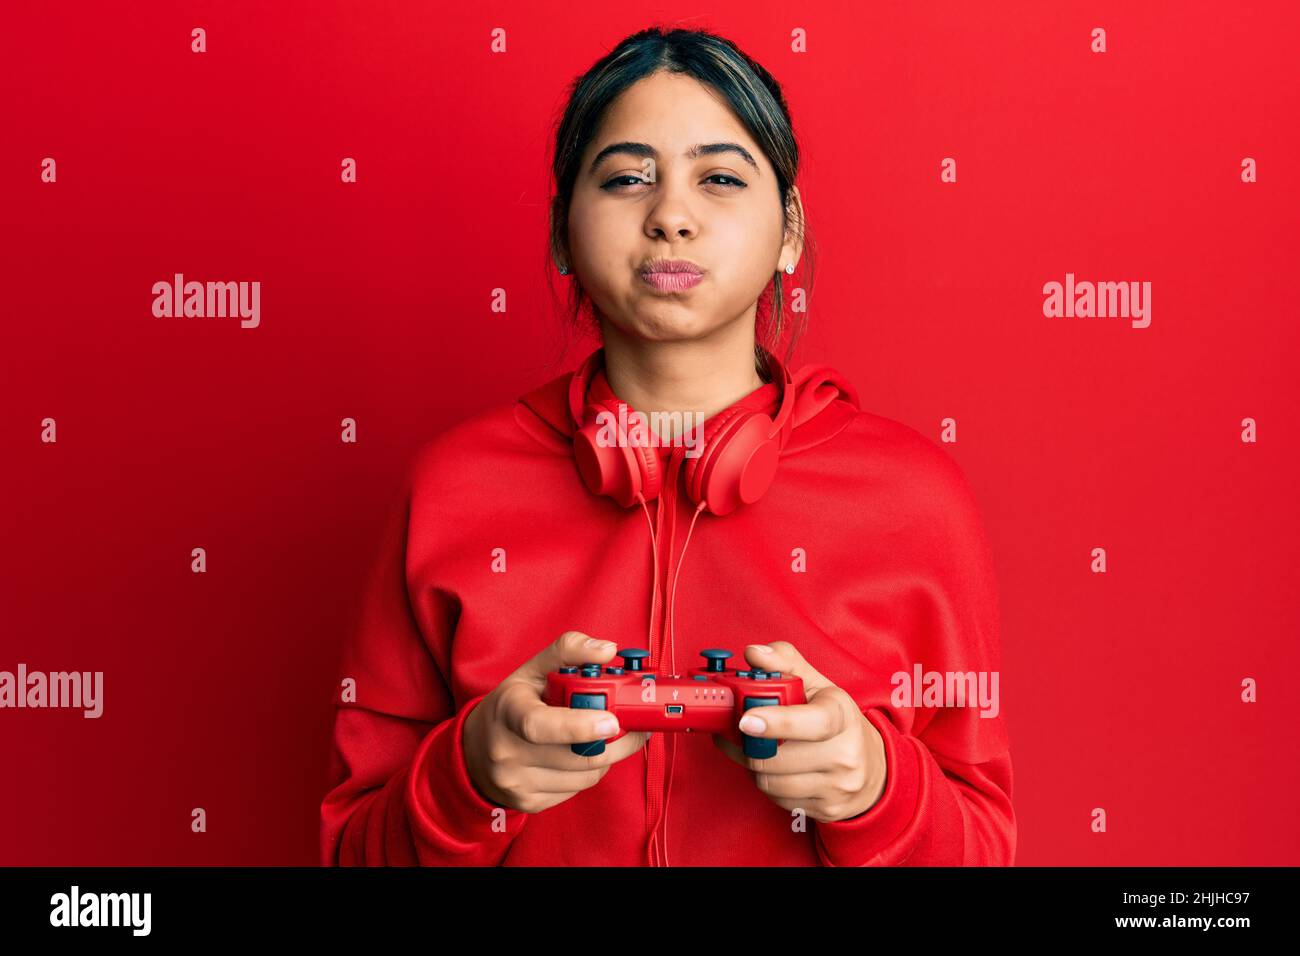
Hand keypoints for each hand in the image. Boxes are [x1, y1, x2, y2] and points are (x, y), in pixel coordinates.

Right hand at [462, 631, 650, 813]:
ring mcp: (517, 783)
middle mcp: (507, 752)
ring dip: (607, 755)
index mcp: (507, 711)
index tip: (613, 721)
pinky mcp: (528, 804)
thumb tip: (608, 650)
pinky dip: (590, 771)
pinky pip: (577, 790)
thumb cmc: (511, 705)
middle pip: (576, 755)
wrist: (474, 751)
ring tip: (607, 736)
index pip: (540, 725)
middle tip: (637, 725)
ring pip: (585, 776)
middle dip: (616, 741)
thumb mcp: (532, 670)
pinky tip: (583, 753)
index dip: (580, 726)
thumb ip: (569, 651)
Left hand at [712, 641, 886, 822]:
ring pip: (771, 782)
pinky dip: (766, 783)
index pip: (812, 722)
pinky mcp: (828, 810)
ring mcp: (837, 785)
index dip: (776, 722)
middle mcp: (844, 753)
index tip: (745, 720)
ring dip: (752, 765)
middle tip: (737, 730)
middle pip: (778, 758)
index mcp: (841, 715)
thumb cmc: (836, 720)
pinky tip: (771, 768)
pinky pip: (778, 799)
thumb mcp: (818, 685)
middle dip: (748, 745)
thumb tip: (753, 653)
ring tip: (755, 748)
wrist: (873, 767)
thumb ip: (785, 662)